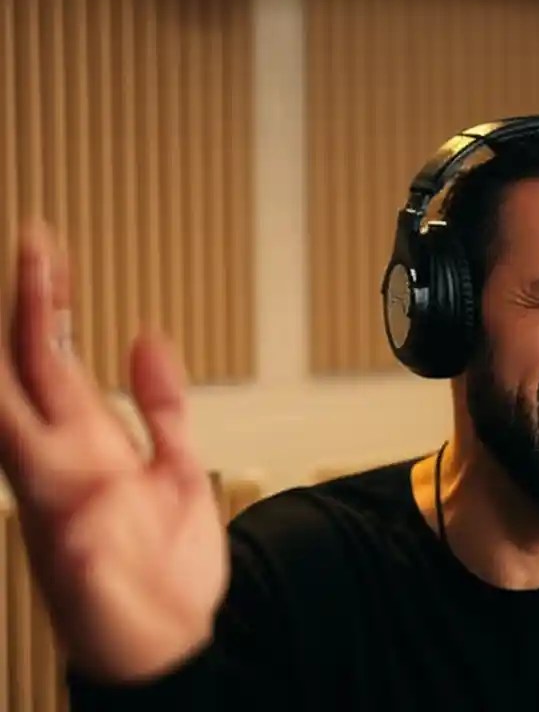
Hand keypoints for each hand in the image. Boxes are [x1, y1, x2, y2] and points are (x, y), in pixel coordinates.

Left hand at [0, 221, 228, 682]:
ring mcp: (115, 463)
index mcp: (55, 477)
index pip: (22, 381)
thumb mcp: (99, 593)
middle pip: (40, 364)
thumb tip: (81, 500)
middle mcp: (75, 459)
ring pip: (80, 378)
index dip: (18, 321)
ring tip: (62, 271)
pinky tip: (149, 343)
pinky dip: (155, 375)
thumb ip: (90, 546)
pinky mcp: (163, 476)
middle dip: (34, 299)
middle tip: (37, 239)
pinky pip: (159, 413)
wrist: (170, 648)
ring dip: (67, 324)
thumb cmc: (123, 627)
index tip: (24, 263)